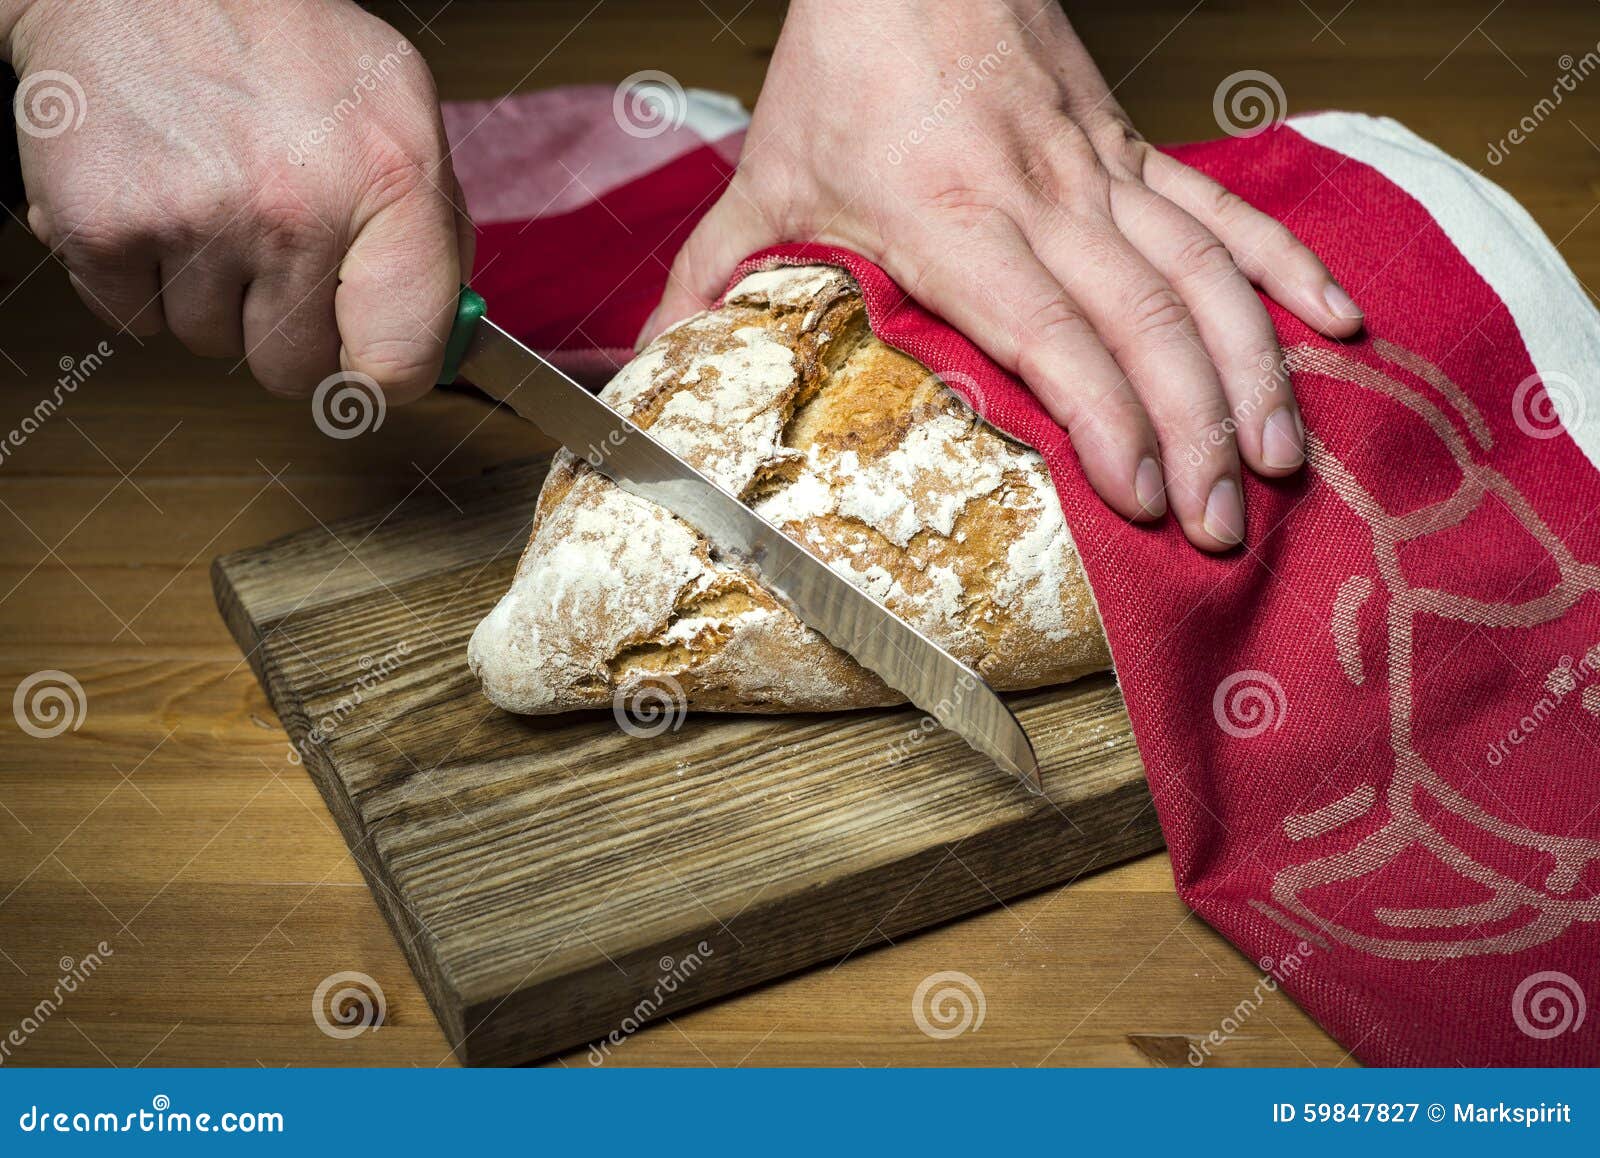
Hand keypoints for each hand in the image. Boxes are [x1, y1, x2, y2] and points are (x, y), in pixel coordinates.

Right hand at [4, 0, 471, 400]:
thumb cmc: (281, 45)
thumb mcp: (401, 108)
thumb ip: (434, 231)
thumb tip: (446, 341)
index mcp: (388, 181)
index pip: (399, 360)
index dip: (383, 373)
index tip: (369, 357)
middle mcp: (294, 208)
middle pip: (296, 370)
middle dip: (286, 326)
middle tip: (272, 246)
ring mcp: (194, 221)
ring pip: (213, 346)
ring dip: (212, 297)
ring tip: (214, 202)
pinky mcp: (101, 228)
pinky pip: (137, 324)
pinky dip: (141, 281)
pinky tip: (160, 205)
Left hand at [642, 0, 1362, 550]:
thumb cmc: (843, 62)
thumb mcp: (767, 176)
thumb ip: (716, 279)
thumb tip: (652, 366)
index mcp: (951, 216)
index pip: (1049, 329)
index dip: (1105, 416)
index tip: (1143, 496)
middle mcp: (1045, 197)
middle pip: (1144, 320)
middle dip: (1195, 429)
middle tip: (1222, 525)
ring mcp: (1103, 171)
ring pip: (1204, 274)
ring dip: (1251, 370)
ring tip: (1280, 460)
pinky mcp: (1133, 150)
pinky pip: (1228, 212)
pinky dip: (1287, 268)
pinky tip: (1333, 329)